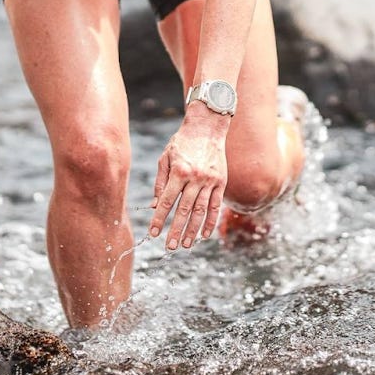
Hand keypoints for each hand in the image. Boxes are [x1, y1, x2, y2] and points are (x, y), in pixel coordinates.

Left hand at [149, 109, 227, 248]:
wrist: (207, 127)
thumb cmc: (182, 142)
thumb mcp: (165, 158)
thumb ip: (160, 183)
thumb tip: (154, 205)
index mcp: (179, 172)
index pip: (167, 201)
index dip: (159, 218)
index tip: (153, 233)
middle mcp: (195, 178)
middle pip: (184, 210)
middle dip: (176, 230)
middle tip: (170, 246)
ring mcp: (210, 181)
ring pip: (200, 211)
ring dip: (193, 230)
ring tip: (186, 245)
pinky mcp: (221, 182)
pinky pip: (215, 205)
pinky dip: (210, 221)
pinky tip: (204, 234)